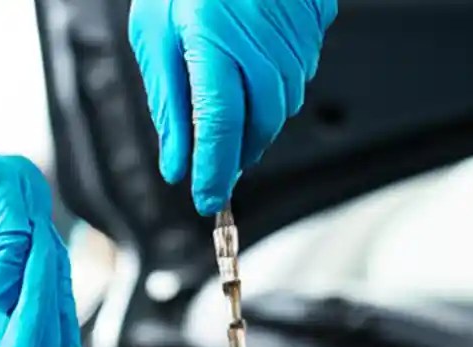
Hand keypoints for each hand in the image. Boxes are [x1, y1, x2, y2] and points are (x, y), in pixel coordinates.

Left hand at [129, 0, 336, 214]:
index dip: (214, 172)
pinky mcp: (317, 21)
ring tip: (230, 111)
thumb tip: (176, 161)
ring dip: (257, 122)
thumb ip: (169, 103)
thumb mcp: (155, 35)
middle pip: (259, 126)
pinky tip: (254, 70)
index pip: (219, 128)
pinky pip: (301, 72)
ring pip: (284, 105)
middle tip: (215, 163)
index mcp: (214, 42)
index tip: (206, 199)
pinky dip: (277, 87)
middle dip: (237, 153)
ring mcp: (296, 33)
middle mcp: (261, 41)